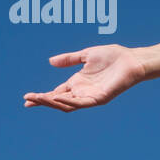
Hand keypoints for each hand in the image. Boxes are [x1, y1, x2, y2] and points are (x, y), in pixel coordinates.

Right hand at [23, 45, 147, 111]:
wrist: (132, 59)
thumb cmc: (113, 56)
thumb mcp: (86, 55)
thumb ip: (69, 59)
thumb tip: (50, 61)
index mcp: (78, 83)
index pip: (55, 93)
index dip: (41, 97)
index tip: (26, 98)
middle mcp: (82, 92)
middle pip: (58, 101)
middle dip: (42, 101)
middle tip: (27, 100)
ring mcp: (91, 96)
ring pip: (67, 105)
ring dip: (51, 102)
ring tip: (37, 99)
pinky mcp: (100, 98)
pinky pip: (82, 103)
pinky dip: (69, 101)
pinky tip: (56, 97)